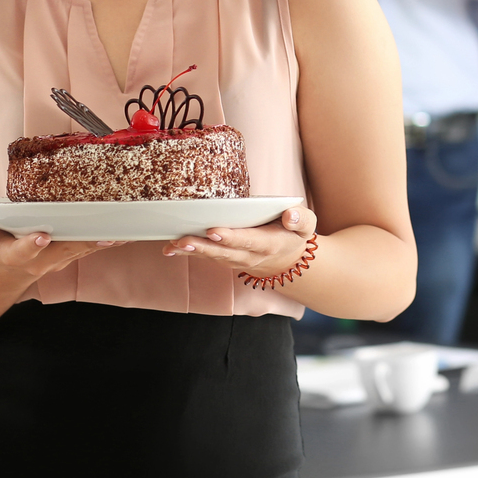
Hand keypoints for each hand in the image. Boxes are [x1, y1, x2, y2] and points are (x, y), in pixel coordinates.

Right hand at [0, 210, 118, 285]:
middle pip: (63, 251)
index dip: (31, 245)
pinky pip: (91, 248)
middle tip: (102, 233)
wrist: (4, 272)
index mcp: (15, 254)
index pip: (22, 251)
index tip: (41, 237)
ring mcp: (58, 259)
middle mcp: (40, 260)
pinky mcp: (71, 255)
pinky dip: (108, 240)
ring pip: (82, 250)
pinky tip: (127, 232)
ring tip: (122, 230)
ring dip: (102, 242)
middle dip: (82, 243)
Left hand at [163, 205, 318, 278]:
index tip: (214, 230)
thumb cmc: (294, 236)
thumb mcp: (307, 225)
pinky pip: (206, 258)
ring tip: (173, 245)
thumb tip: (290, 214)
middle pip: (225, 253)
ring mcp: (236, 260)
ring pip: (213, 257)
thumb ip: (301, 218)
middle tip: (184, 239)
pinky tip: (170, 249)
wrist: (289, 262)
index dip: (231, 237)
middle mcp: (250, 256)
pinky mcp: (226, 260)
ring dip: (192, 251)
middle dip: (204, 247)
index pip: (249, 241)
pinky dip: (189, 254)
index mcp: (270, 244)